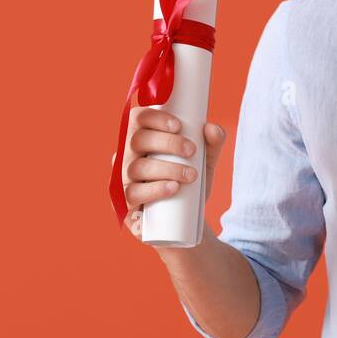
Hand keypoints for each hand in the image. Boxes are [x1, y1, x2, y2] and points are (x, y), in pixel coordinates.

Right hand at [121, 106, 227, 238]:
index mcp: (143, 138)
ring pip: (137, 167)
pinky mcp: (124, 203)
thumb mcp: (206, 160)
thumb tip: (211, 128)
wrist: (188, 220)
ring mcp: (123, 179)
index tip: (179, 126)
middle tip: (192, 151)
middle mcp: (127, 156)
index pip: (139, 118)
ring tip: (191, 175)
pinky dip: (154, 190)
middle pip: (137, 140)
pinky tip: (172, 188)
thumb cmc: (191, 181)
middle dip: (167, 143)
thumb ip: (213, 142)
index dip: (155, 118)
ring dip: (166, 168)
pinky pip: (133, 194)